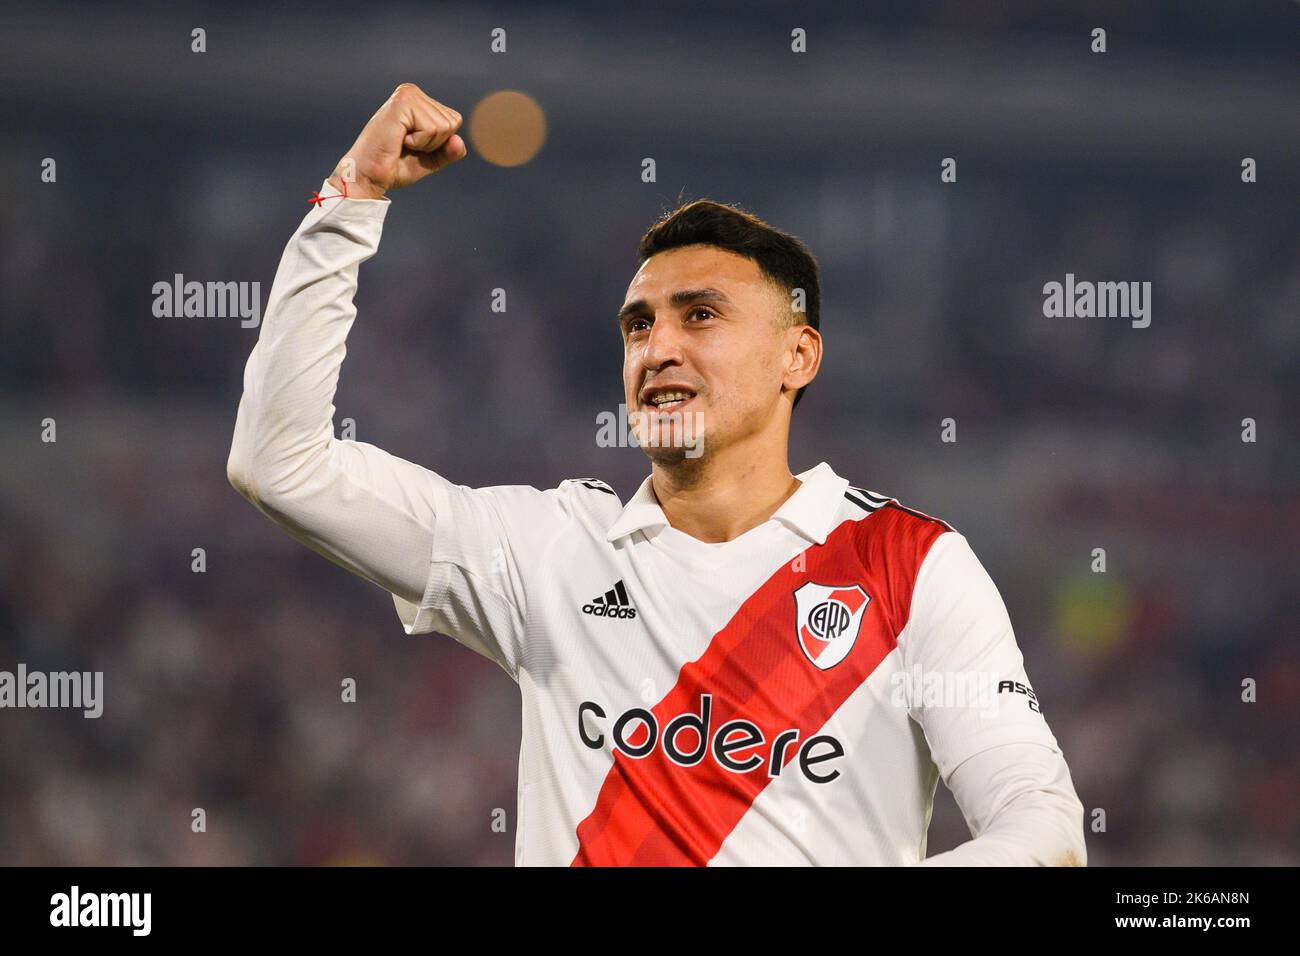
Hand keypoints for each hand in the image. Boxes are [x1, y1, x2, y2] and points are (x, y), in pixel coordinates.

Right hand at [327, 83, 466, 198]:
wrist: (369, 176)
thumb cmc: (394, 166)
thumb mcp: (430, 159)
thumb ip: (449, 151)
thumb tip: (458, 140)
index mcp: (419, 101)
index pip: (454, 121)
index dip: (439, 143)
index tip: (413, 145)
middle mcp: (413, 92)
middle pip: (452, 122)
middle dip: (434, 143)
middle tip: (406, 146)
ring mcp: (408, 95)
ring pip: (444, 126)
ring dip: (425, 144)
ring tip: (401, 143)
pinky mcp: (402, 102)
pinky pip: (432, 129)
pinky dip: (419, 142)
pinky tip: (399, 140)